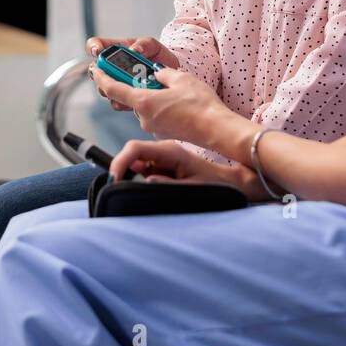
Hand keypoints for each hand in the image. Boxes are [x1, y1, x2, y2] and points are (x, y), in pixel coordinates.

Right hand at [86, 35, 179, 111]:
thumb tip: (134, 50)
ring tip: (127, 87)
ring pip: (105, 89)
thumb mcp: (152, 45)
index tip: (98, 52)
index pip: (94, 45)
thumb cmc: (157, 54)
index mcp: (114, 50)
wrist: (168, 71)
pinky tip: (135, 98)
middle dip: (101, 75)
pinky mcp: (125, 97)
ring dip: (113, 90)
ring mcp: (117, 83)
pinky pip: (117, 102)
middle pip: (95, 72)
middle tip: (111, 75)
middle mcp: (111, 67)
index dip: (92, 48)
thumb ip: (144, 44)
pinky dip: (125, 102)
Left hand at [90, 62, 229, 146]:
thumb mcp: (180, 78)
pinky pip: (154, 115)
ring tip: (169, 88)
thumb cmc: (200, 104)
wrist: (216, 129)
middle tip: (144, 73)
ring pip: (144, 107)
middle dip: (134, 85)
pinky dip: (158, 106)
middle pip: (130, 98)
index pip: (113, 89)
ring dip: (150, 96)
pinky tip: (176, 101)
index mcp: (144, 102)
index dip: (102, 78)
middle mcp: (144, 117)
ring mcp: (153, 127)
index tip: (95, 70)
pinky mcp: (162, 132)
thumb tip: (157, 74)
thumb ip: (163, 73)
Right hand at [110, 139, 266, 200]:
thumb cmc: (217, 186)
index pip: (135, 149)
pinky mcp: (167, 166)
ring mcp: (165, 158)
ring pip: (138, 165)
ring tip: (137, 195)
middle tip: (121, 190)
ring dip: (132, 178)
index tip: (113, 179)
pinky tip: (150, 193)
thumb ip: (168, 185)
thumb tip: (146, 181)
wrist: (233, 184)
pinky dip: (142, 181)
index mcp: (170, 151)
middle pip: (133, 156)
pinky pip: (147, 171)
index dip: (120, 162)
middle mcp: (165, 151)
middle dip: (123, 172)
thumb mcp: (193, 189)